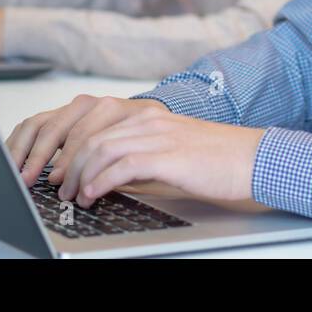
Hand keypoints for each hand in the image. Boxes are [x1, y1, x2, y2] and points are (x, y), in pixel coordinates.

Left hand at [6, 94, 263, 208]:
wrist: (251, 158)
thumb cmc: (216, 160)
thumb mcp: (169, 152)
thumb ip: (139, 156)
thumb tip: (109, 176)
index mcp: (147, 115)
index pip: (94, 126)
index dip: (70, 149)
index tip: (60, 171)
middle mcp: (148, 119)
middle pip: (90, 136)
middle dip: (68, 164)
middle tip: (60, 187)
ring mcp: (157, 134)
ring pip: (100, 149)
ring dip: (80, 175)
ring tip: (74, 195)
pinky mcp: (167, 155)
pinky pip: (122, 165)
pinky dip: (101, 182)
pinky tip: (94, 195)